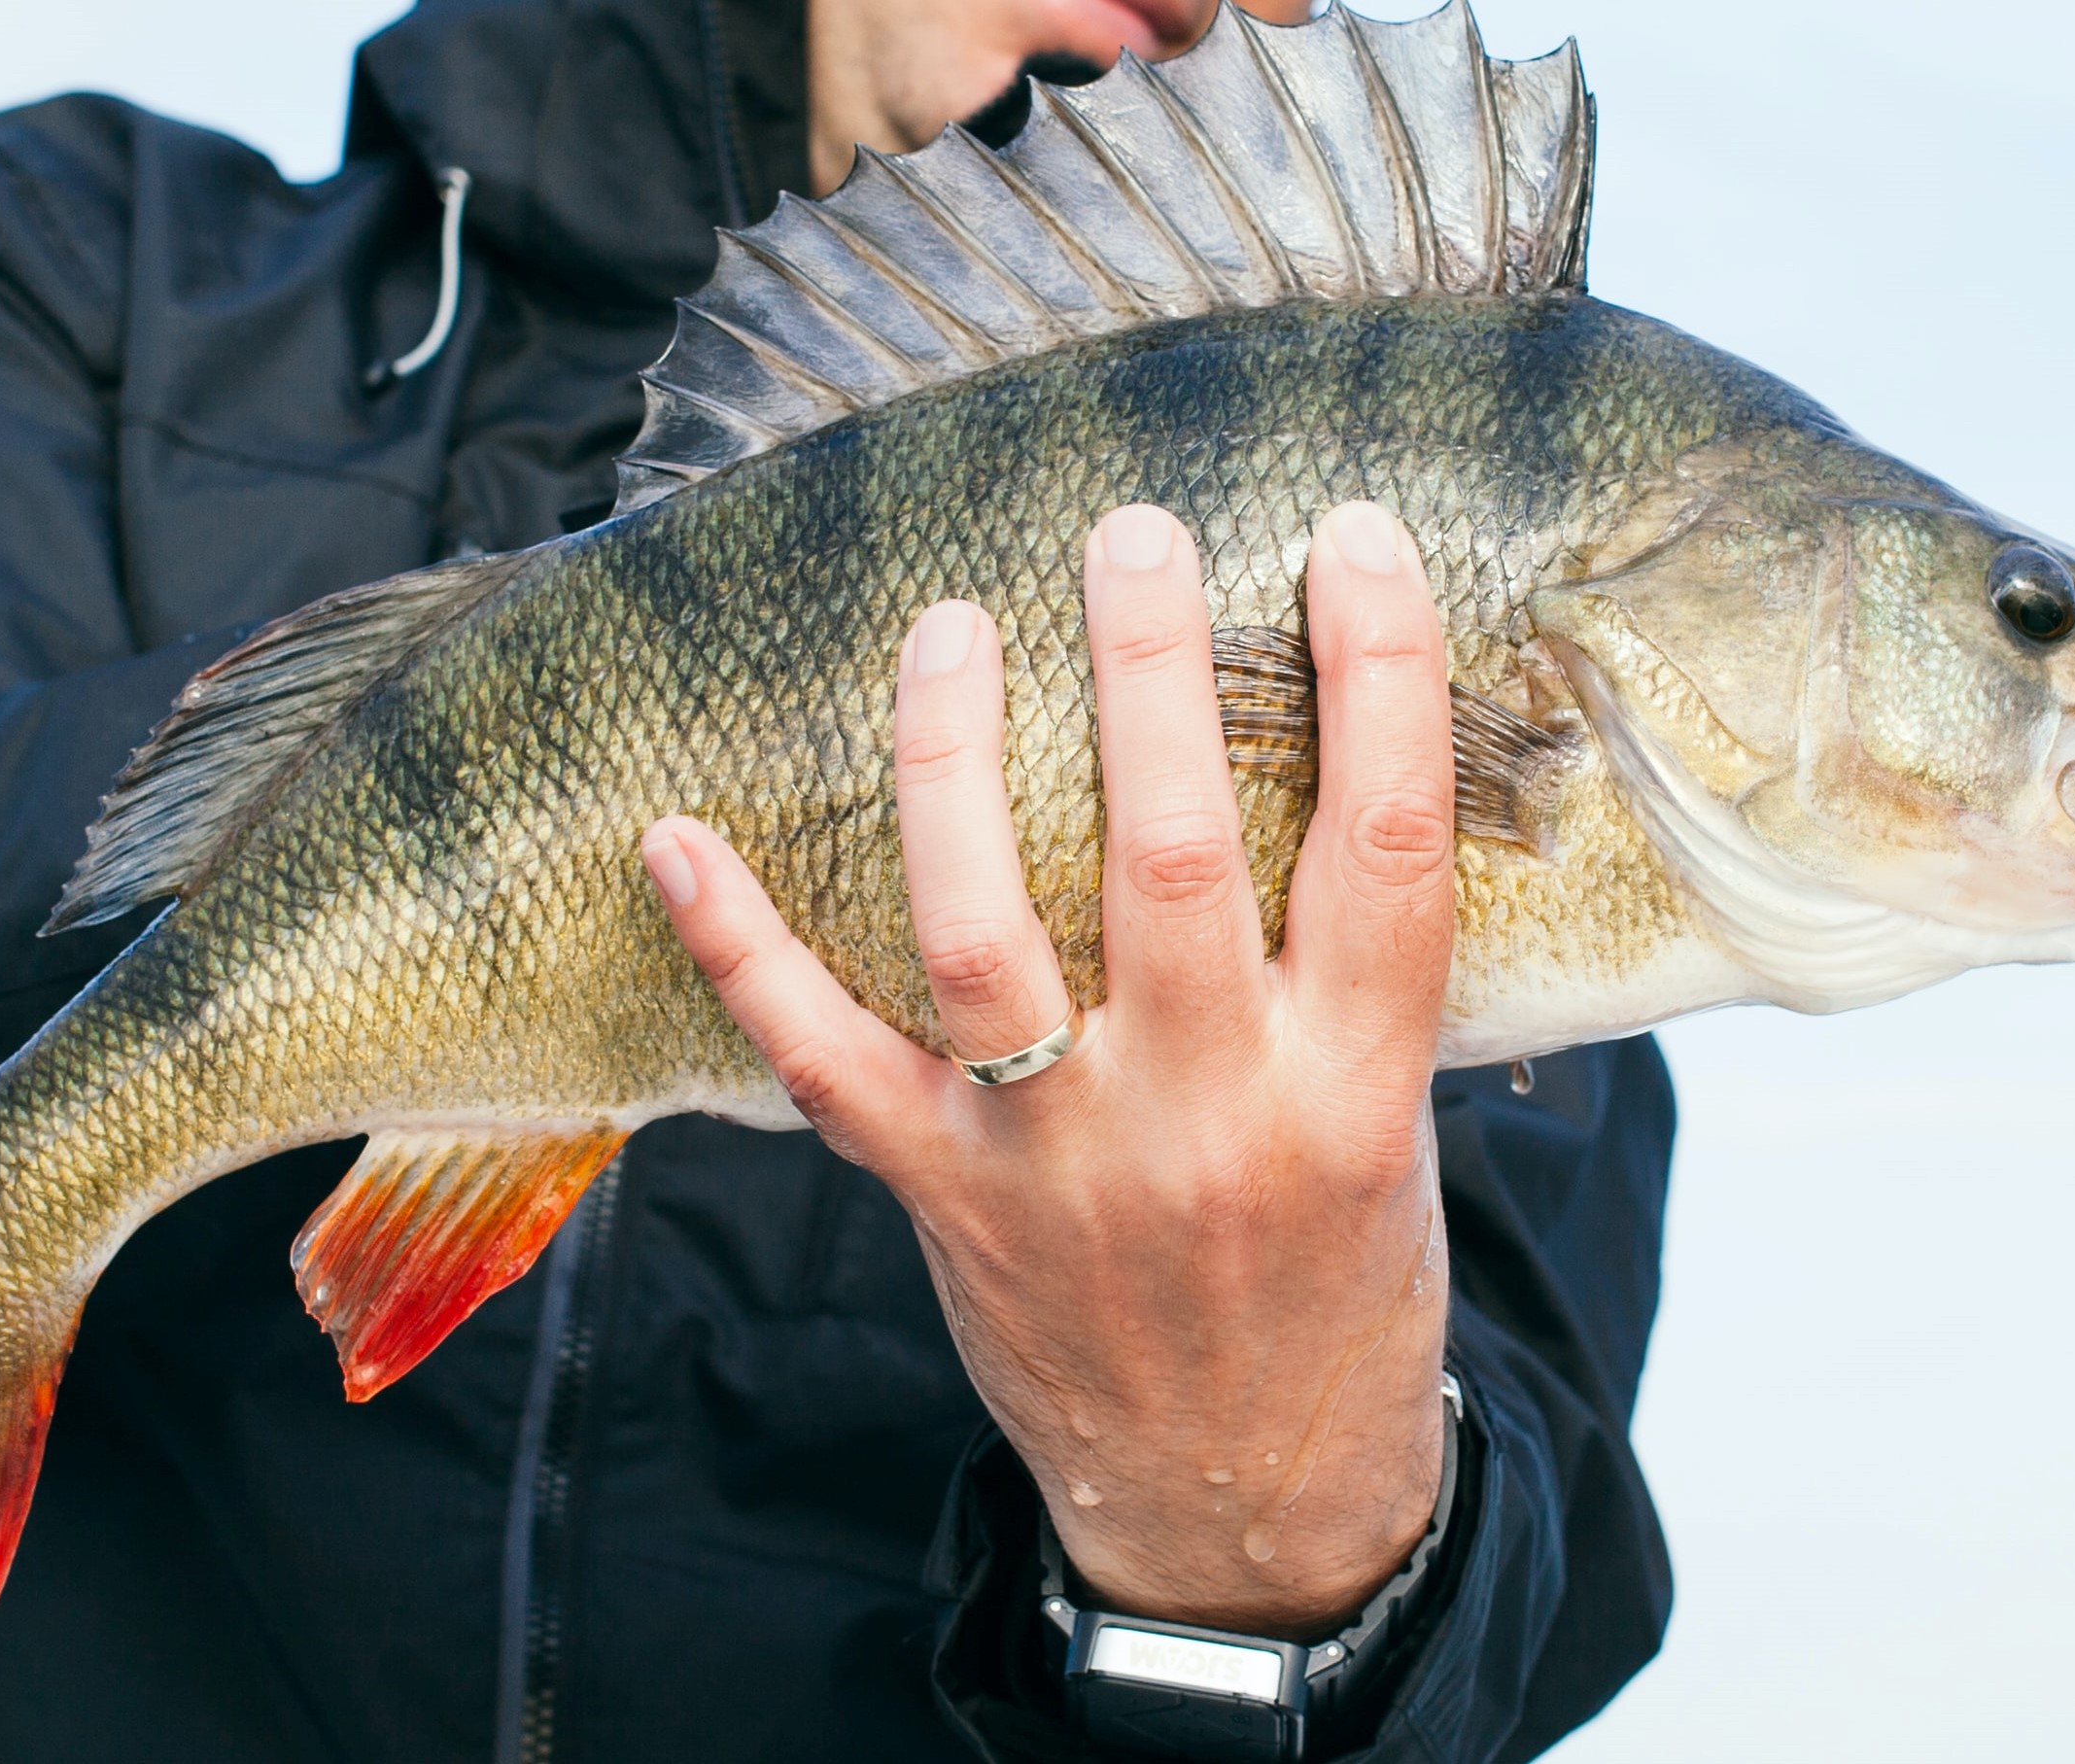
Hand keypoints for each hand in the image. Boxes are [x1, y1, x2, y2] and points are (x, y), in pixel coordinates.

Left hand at [638, 502, 1455, 1634]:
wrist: (1248, 1502)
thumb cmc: (1335, 1283)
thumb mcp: (1397, 1124)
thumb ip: (1357, 964)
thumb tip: (1341, 743)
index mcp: (1355, 1087)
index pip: (1387, 851)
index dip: (1379, 678)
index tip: (1347, 538)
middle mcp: (1210, 1116)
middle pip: (1173, 858)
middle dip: (1148, 672)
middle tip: (1128, 528)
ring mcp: (1062, 1162)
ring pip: (982, 932)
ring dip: (951, 765)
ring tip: (945, 625)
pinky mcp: (945, 1198)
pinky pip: (820, 1062)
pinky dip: (739, 946)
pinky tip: (677, 834)